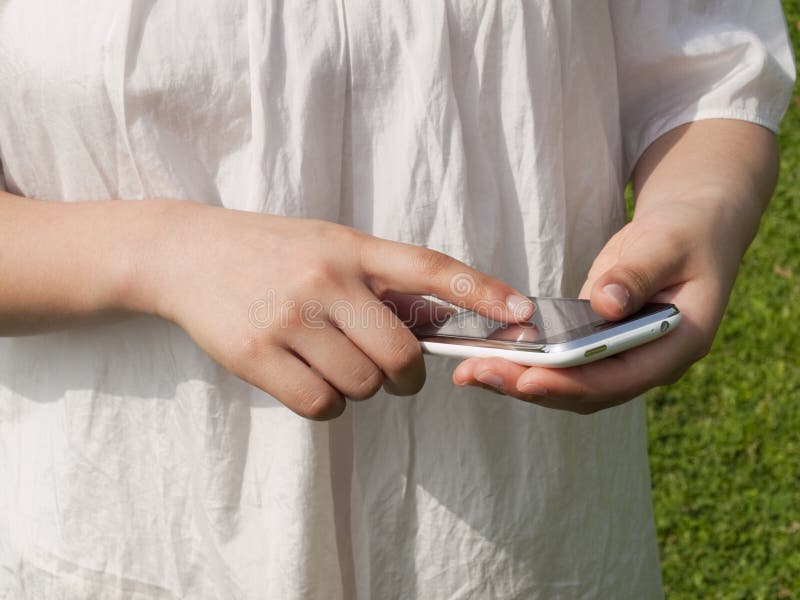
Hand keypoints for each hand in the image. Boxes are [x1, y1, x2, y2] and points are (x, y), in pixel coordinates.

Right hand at [132, 201, 533, 419]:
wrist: (184, 253)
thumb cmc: (269, 252)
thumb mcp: (327, 244)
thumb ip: (379, 278)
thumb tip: (438, 321)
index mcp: (350, 247)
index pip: (430, 268)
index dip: (482, 290)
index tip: (522, 311)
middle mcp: (325, 281)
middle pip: (401, 354)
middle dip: (406, 375)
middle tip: (392, 371)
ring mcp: (290, 318)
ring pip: (363, 384)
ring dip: (360, 387)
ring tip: (332, 362)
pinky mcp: (256, 355)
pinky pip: (322, 405)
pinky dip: (327, 404)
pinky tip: (308, 378)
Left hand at [451, 120, 777, 413]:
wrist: (691, 228)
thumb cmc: (685, 232)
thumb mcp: (668, 244)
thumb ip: (638, 274)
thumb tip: (605, 305)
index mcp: (678, 345)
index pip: (621, 378)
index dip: (573, 382)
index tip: (528, 378)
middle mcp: (648, 362)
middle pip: (586, 391)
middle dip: (530, 386)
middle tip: (477, 374)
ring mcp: (622, 358)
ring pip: (569, 385)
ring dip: (519, 380)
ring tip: (469, 371)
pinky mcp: (599, 345)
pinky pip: (562, 365)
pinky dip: (527, 363)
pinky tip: (489, 355)